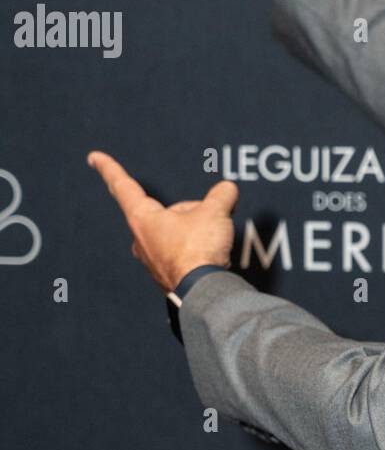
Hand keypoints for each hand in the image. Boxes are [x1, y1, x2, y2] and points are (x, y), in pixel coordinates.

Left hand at [87, 150, 237, 293]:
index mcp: (143, 218)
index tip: (93, 158)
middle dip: (189, 210)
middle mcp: (141, 240)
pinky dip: (197, 250)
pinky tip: (211, 256)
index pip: (123, 186)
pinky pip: (182, 253)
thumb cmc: (199, 249)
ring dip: (195, 231)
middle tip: (211, 216)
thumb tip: (227, 190)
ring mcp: (152, 260)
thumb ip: (221, 195)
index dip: (110, 168)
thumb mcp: (215, 212)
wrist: (203, 291)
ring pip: (175, 233)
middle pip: (165, 211)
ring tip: (214, 240)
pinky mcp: (166, 276)